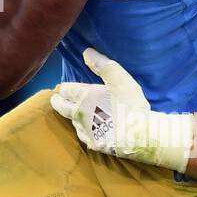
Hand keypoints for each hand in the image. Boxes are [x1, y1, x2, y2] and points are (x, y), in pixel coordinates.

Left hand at [50, 48, 194, 171]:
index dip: (64, 88)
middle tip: (57, 99)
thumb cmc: (129, 104)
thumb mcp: (119, 79)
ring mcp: (85, 131)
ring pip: (72, 122)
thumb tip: (86, 52)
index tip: (63, 88)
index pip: (65, 90)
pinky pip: (84, 135)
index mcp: (83, 97)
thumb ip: (102, 65)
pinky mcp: (93, 144)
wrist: (139, 136)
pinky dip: (85, 130)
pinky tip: (90, 130)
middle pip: (60, 107)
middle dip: (58, 102)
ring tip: (77, 114)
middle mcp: (78, 114)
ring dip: (73, 117)